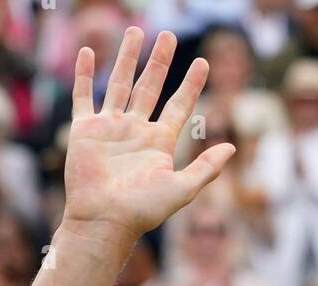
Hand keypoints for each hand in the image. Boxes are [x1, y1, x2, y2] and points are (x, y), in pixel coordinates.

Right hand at [63, 29, 234, 242]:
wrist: (104, 221)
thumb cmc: (143, 210)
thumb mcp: (182, 189)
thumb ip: (206, 167)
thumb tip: (233, 147)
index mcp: (159, 143)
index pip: (179, 106)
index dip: (191, 85)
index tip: (202, 62)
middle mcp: (136, 131)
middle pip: (150, 87)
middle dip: (160, 62)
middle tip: (168, 35)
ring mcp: (110, 128)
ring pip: (120, 84)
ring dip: (127, 58)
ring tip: (136, 31)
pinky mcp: (85, 130)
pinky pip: (84, 96)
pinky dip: (84, 75)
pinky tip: (87, 52)